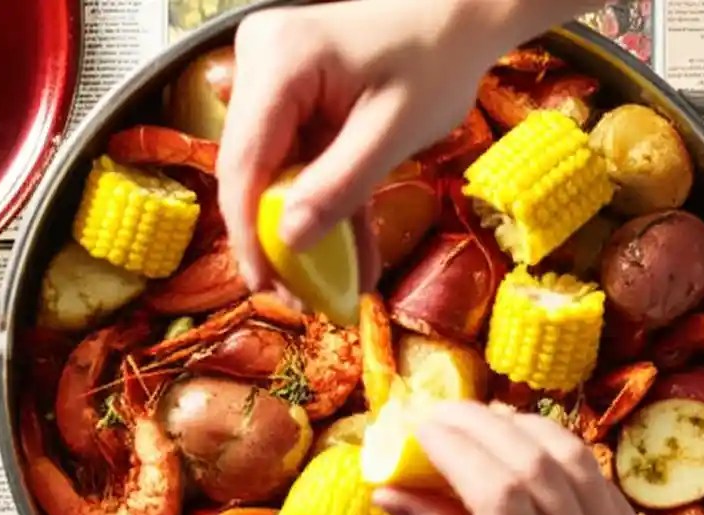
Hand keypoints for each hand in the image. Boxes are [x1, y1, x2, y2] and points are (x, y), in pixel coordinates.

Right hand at [215, 0, 525, 295]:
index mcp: (278, 62)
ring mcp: (272, 80)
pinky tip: (342, 253)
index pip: (243, 162)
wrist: (459, 19)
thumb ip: (340, 186)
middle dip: (273, 238)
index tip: (266, 284)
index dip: (249, 231)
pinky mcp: (291, 97)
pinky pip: (296, 160)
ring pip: (272, 171)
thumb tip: (290, 243)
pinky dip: (320, 202)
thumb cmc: (436, 58)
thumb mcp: (393, 132)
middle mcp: (259, 64)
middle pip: (250, 169)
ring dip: (299, 228)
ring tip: (320, 287)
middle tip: (295, 297)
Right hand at [372, 401, 703, 514]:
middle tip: (435, 413)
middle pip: (531, 463)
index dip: (454, 448)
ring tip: (476, 418)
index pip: (496, 494)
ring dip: (517, 424)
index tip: (418, 429)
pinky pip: (595, 472)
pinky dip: (555, 444)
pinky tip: (524, 440)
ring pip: (570, 455)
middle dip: (477, 425)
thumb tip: (393, 495)